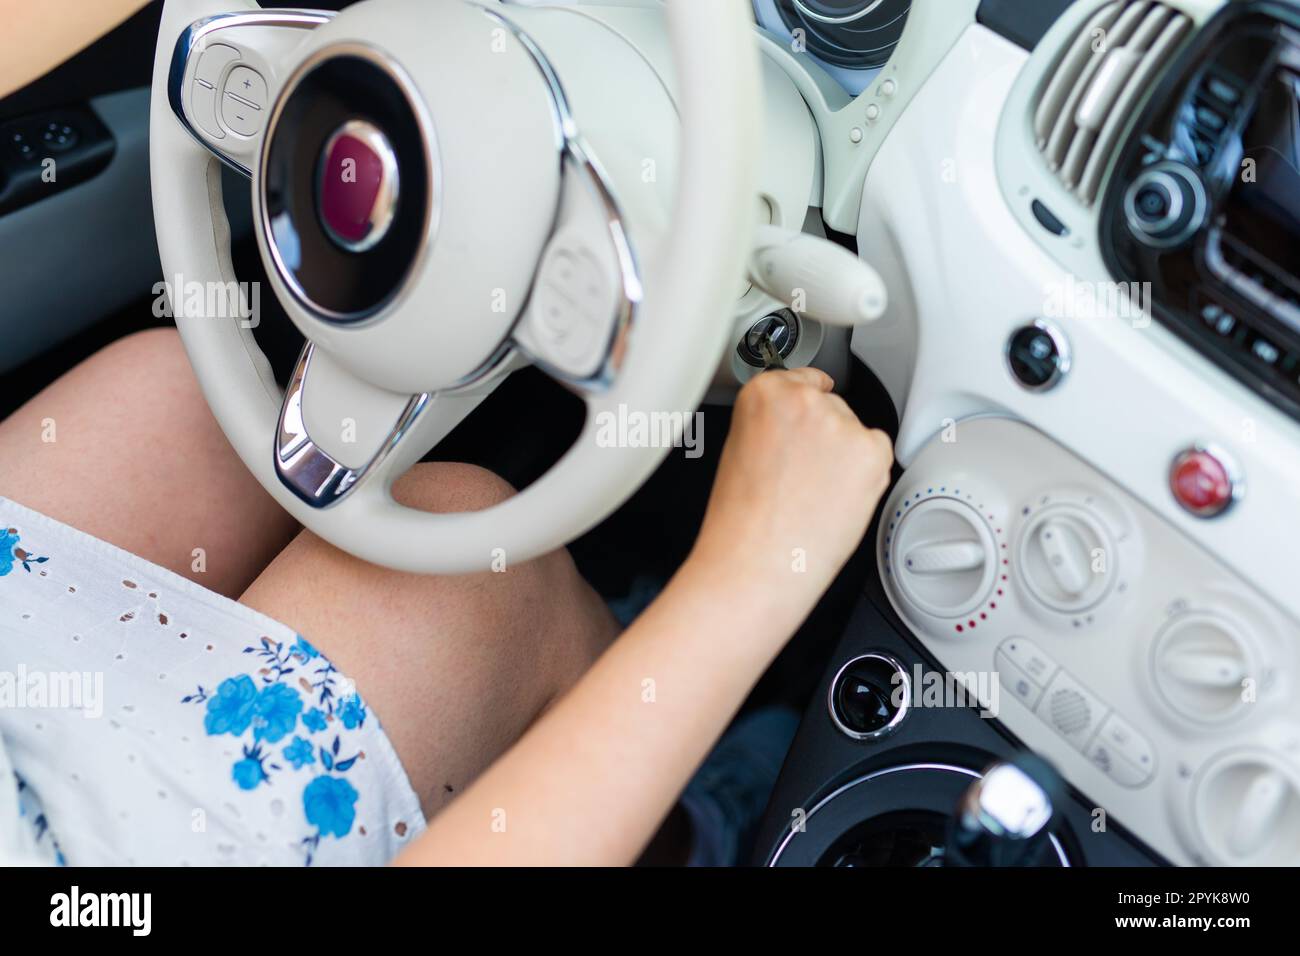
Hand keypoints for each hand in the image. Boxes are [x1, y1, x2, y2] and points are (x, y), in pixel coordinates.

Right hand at [688, 368, 893, 626]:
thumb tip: (796, 424)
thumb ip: (770, 422)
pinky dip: (864, 475)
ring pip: (855, 432)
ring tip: (814, 494)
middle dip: (824, 436)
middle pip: (831, 406)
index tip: (803, 423)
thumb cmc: (741, 521)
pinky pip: (877, 454)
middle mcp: (805, 400)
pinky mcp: (872, 452)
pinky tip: (835, 499)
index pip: (799, 379)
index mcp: (764, 393)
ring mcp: (841, 424)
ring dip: (844, 457)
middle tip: (802, 476)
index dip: (804, 407)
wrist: (757, 563)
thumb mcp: (739, 449)